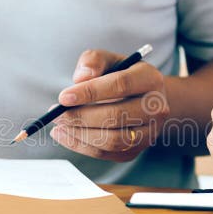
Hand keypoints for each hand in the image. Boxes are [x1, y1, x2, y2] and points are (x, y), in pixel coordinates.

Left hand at [51, 49, 169, 161]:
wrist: (142, 98)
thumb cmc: (121, 75)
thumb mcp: (108, 60)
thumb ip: (93, 61)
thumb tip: (81, 78)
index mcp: (150, 79)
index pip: (120, 85)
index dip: (90, 92)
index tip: (63, 97)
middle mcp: (156, 108)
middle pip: (116, 116)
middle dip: (81, 117)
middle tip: (56, 114)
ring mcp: (149, 132)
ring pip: (112, 140)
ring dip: (79, 134)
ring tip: (58, 125)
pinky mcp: (136, 150)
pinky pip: (106, 153)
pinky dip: (81, 146)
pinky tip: (65, 134)